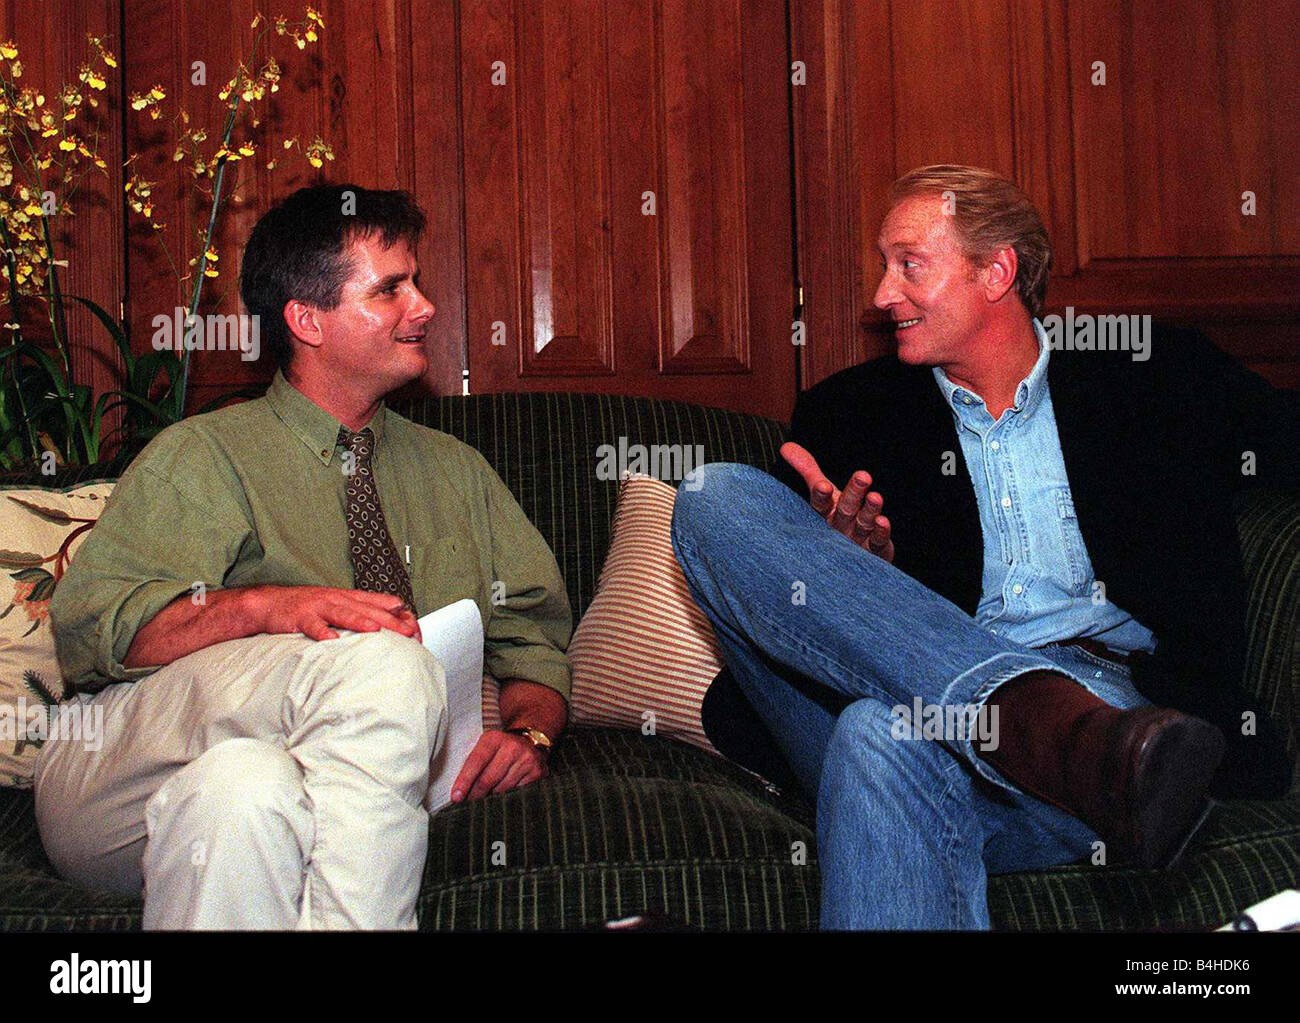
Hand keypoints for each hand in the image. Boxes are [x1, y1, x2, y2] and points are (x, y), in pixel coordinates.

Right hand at [250, 585, 421, 641]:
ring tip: (375, 629)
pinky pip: (312, 626)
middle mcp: (337, 599)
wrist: (270, 603)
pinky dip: (321, 632)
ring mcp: (318, 607)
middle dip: (389, 621)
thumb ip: (364, 608)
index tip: (415, 629)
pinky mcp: (300, 617)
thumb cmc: (307, 606)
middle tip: (408, 632)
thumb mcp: (340, 603)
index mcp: (349, 597)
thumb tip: (396, 611)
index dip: (399, 615)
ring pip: (343, 613)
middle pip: (367, 610)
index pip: (380, 603)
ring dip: (359, 621)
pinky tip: (330, 640)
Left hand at [450, 729, 548, 801]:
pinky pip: (517, 793)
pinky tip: (504, 794)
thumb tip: (458, 789)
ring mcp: (527, 760)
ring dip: (491, 797)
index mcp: (494, 738)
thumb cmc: (502, 747)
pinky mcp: (538, 772)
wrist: (531, 740)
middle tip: (467, 803)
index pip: (476, 762)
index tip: (456, 797)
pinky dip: (507, 797)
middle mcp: (512, 747)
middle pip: (488, 779)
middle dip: (475, 795)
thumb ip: (473, 762)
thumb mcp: (487, 746)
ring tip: (486, 798)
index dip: (464, 781)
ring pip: (502, 789)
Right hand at [780, 441, 894, 561]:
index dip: (821, 495)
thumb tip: (786, 446)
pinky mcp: (874, 550)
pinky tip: (884, 522)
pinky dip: (880, 532)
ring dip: (870, 511)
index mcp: (824, 514)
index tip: (823, 486)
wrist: (847, 558)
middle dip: (854, 493)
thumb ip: (807, 470)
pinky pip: (878, 541)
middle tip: (863, 476)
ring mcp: (856, 541)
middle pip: (846, 510)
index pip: (820, 503)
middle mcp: (838, 528)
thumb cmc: (834, 518)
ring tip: (876, 497)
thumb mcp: (822, 493)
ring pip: (863, 524)